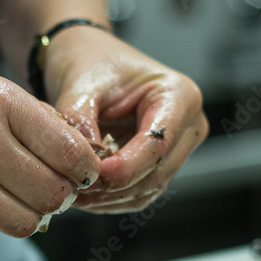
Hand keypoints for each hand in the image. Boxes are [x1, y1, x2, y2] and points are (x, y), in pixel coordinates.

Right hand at [0, 49, 100, 236]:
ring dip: (32, 216)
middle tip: (53, 189)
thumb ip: (34, 120)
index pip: (72, 154)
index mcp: (2, 105)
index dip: (86, 169)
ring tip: (24, 200)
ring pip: (24, 222)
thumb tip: (79, 154)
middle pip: (52, 195)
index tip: (81, 171)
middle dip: (62, 197)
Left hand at [41, 27, 207, 212]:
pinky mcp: (159, 165)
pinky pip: (138, 193)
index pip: (157, 144)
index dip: (124, 167)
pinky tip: (84, 193)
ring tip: (73, 192)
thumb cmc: (92, 61)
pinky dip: (110, 199)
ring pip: (147, 189)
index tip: (89, 175)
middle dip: (113, 187)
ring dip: (109, 198)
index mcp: (179, 96)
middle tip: (73, 187)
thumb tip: (83, 161)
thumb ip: (79, 121)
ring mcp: (177, 149)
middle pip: (156, 173)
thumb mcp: (81, 84)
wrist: (89, 61)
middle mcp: (187, 125)